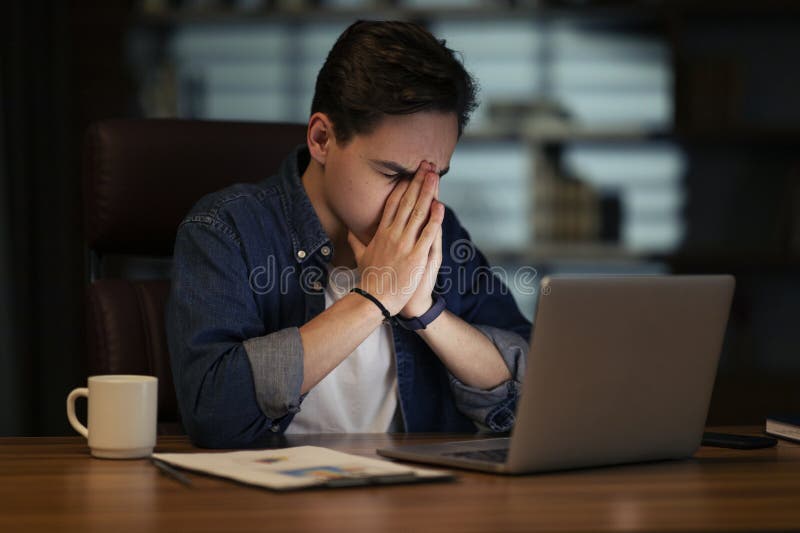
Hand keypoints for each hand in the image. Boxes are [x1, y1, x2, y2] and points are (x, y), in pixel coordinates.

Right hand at [347, 161, 442, 315]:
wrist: (375, 299)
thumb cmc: (370, 279)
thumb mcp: (360, 257)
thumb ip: (356, 241)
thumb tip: (349, 230)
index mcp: (381, 233)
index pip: (392, 204)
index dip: (402, 187)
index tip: (409, 174)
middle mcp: (392, 235)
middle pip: (406, 203)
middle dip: (417, 182)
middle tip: (426, 166)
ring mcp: (404, 245)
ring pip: (417, 213)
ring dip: (427, 193)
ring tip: (434, 177)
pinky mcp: (415, 256)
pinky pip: (427, 234)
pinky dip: (434, 219)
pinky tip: (440, 205)